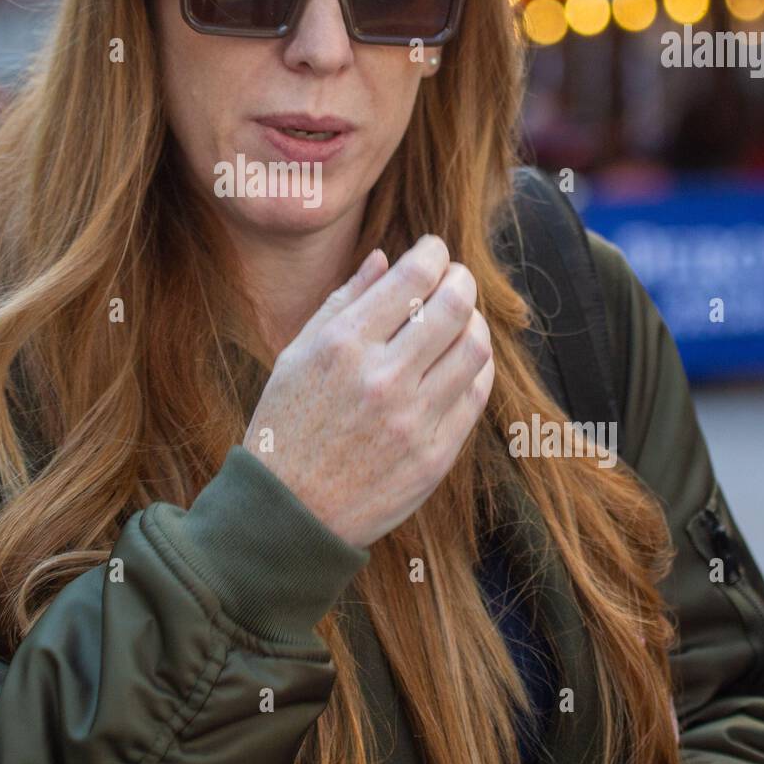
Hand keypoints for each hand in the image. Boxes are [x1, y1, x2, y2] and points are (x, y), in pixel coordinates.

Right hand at [242, 235, 493, 548]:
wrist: (288, 513)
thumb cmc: (286, 426)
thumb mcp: (296, 355)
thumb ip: (343, 302)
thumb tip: (384, 258)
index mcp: (342, 346)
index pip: (412, 277)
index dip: (433, 253)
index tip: (434, 250)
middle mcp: (382, 378)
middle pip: (454, 305)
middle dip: (461, 279)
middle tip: (455, 278)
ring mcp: (413, 420)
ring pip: (474, 347)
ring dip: (475, 321)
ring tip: (461, 318)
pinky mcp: (435, 455)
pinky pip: (475, 394)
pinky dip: (477, 365)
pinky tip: (462, 359)